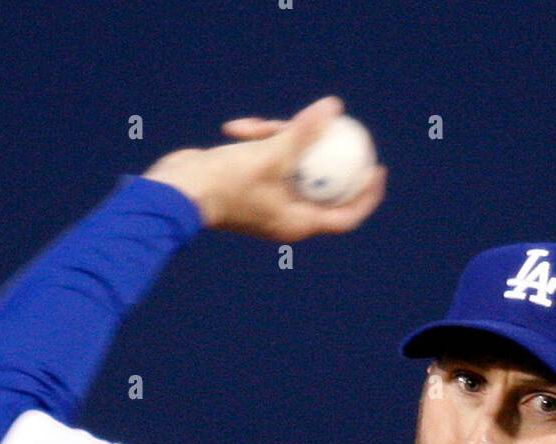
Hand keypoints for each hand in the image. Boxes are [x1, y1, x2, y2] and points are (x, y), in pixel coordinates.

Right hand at [142, 95, 386, 239]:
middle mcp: (285, 217)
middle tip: (345, 132)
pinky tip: (237, 128)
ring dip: (277, 139)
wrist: (178, 191)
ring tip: (257, 126)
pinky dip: (256, 143)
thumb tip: (334, 108)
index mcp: (297, 224)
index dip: (366, 195)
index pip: (345, 216)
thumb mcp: (271, 153)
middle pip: (320, 186)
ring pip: (289, 165)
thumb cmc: (226, 182)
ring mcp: (267, 203)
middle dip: (326, 157)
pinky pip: (266, 161)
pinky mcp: (250, 186)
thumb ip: (304, 132)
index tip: (377, 169)